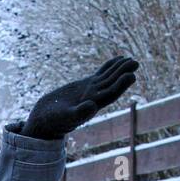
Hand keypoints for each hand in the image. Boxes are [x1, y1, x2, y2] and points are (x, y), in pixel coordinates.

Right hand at [22, 56, 139, 139]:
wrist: (44, 120)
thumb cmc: (52, 121)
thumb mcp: (65, 117)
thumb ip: (78, 113)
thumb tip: (92, 106)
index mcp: (92, 106)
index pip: (110, 94)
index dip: (121, 85)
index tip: (131, 75)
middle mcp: (94, 98)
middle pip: (112, 84)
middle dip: (123, 73)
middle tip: (135, 63)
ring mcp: (91, 91)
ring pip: (108, 78)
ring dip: (120, 69)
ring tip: (131, 60)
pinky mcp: (85, 86)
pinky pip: (100, 74)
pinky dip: (109, 67)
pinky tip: (118, 59)